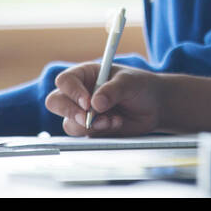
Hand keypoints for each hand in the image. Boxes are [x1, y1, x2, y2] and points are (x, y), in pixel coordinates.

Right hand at [46, 63, 164, 136]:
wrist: (155, 107)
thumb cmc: (140, 86)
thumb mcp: (130, 82)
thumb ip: (113, 90)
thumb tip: (95, 104)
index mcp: (85, 75)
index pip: (65, 81)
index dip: (72, 92)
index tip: (88, 102)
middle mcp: (79, 94)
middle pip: (56, 102)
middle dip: (70, 112)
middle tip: (88, 118)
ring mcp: (83, 113)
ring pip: (69, 123)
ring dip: (90, 125)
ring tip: (113, 120)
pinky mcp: (90, 130)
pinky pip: (84, 136)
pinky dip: (100, 132)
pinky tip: (117, 123)